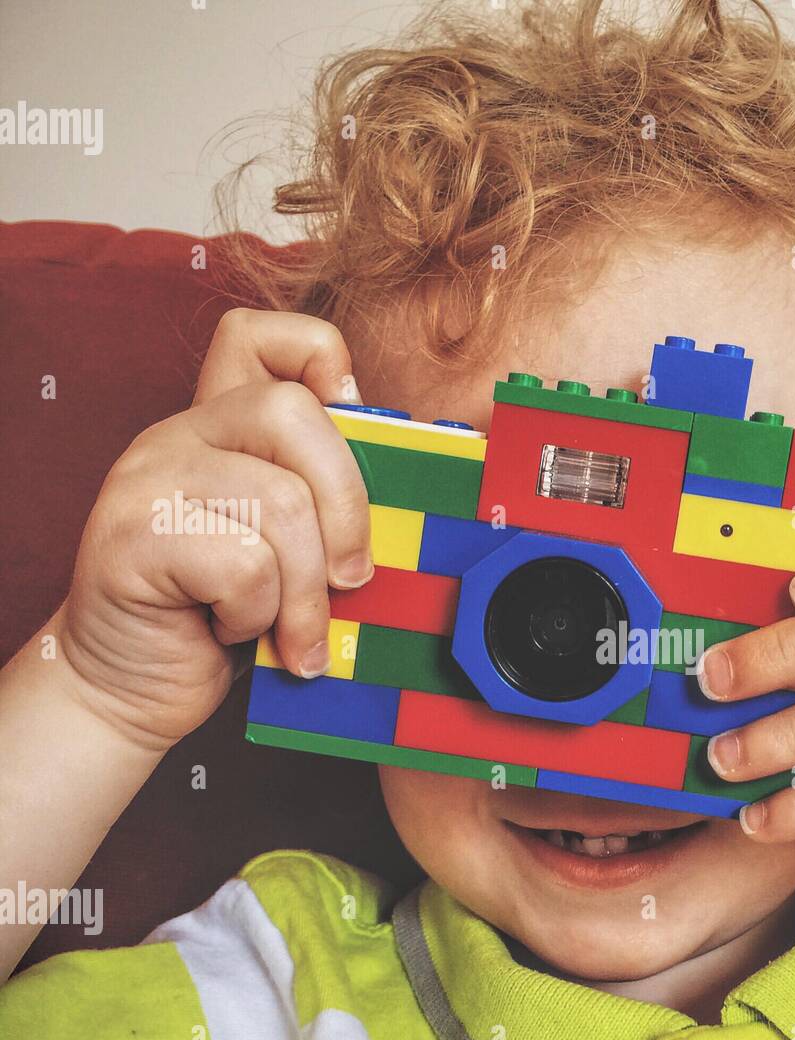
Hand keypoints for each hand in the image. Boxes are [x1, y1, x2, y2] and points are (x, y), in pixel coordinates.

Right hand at [57, 309, 370, 750]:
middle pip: (294, 414)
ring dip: (305, 591)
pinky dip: (258, 615)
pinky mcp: (131, 538)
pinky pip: (244, 565)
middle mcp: (177, 435)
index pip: (264, 336)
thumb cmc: (221, 620)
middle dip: (347, 508)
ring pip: (280, 503)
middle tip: (350, 579)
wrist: (129, 690)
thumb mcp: (286, 550)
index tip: (351, 445)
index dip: (323, 364)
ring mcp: (147, 481)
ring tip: (292, 632)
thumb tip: (407, 479)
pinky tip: (234, 632)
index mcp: (219, 425)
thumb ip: (319, 500)